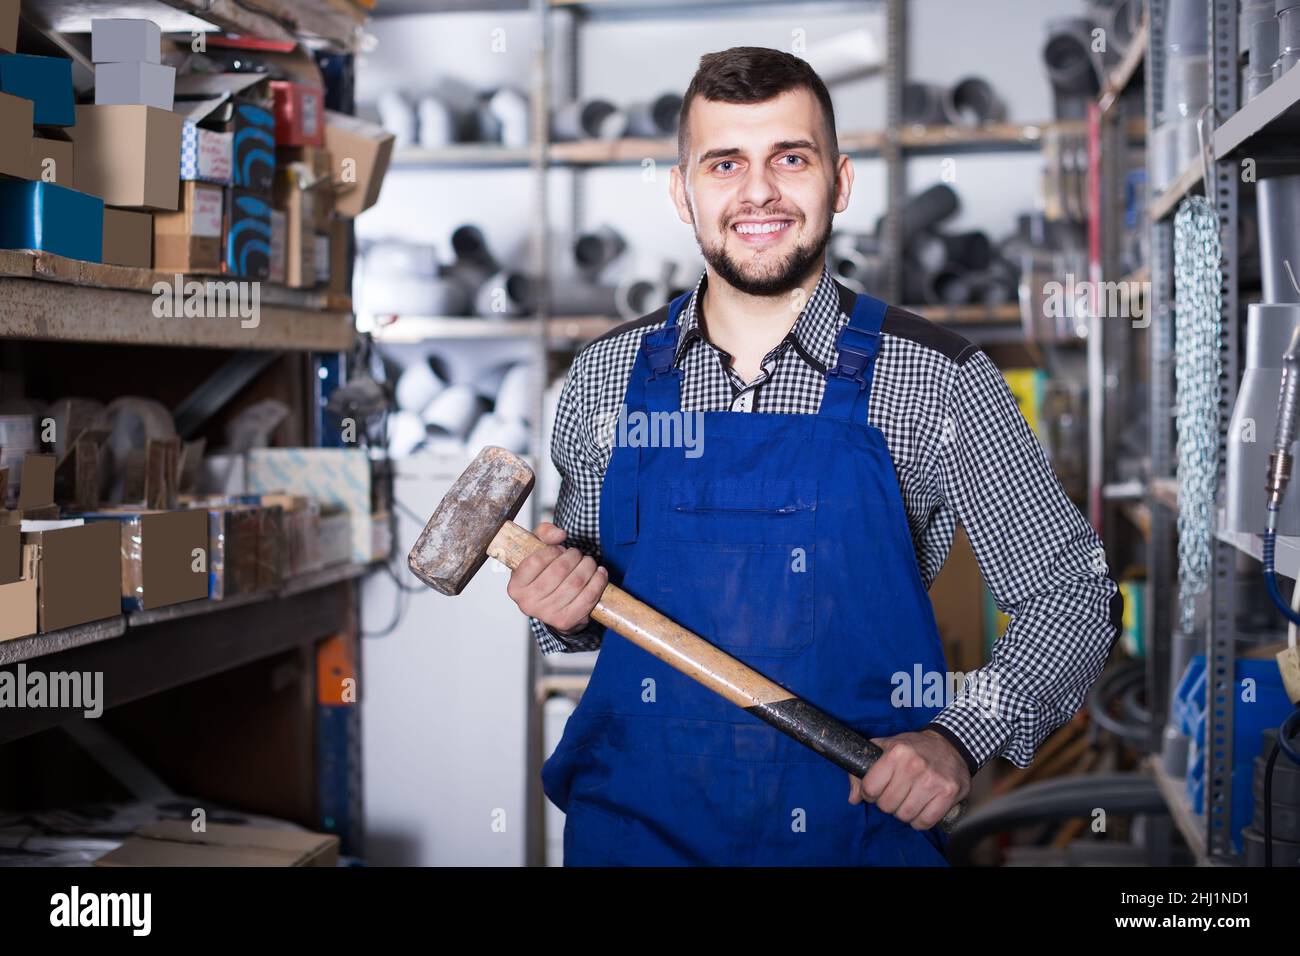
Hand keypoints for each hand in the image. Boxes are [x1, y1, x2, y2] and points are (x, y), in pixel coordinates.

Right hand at [506, 521, 607, 634]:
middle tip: (577, 554)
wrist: (552, 606)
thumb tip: (560, 534)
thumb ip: (544, 533)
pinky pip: (588, 597)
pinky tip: (599, 573)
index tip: (559, 549)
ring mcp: (547, 614)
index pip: (535, 560)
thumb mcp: (536, 550)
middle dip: (574, 556)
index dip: (552, 550)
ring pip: (576, 582)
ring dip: (588, 566)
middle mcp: (528, 603)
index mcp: (516, 586)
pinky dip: (598, 581)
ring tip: (588, 562)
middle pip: (559, 570)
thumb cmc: (543, 574)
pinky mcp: (566, 620)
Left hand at [847, 729, 969, 829]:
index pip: (870, 788)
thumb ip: (862, 771)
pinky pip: (925, 822)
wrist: (949, 745)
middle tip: (895, 794)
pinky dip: (920, 820)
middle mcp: (914, 766)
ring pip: (905, 816)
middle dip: (887, 803)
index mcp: (896, 752)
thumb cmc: (913, 748)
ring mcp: (933, 781)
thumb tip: (854, 798)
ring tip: (908, 799)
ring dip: (904, 812)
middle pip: (887, 805)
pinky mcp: (948, 793)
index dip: (870, 793)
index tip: (876, 790)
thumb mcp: (884, 748)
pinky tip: (921, 807)